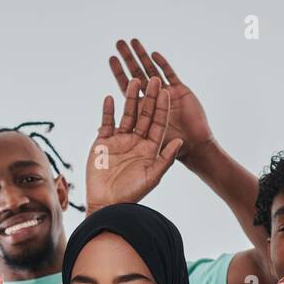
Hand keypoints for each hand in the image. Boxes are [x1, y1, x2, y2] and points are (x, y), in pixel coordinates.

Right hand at [86, 77, 182, 211]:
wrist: (107, 203)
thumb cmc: (132, 194)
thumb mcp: (153, 176)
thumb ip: (166, 158)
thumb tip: (180, 141)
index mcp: (150, 148)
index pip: (158, 124)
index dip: (162, 108)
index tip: (166, 92)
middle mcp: (136, 141)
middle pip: (144, 115)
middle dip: (149, 98)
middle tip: (153, 80)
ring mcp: (119, 140)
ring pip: (127, 115)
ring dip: (130, 98)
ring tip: (134, 81)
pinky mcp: (103, 142)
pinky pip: (107, 122)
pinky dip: (108, 110)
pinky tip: (111, 98)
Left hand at [109, 40, 211, 160]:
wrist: (195, 148)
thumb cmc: (168, 147)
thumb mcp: (139, 142)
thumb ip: (122, 135)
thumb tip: (97, 130)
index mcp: (142, 110)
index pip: (127, 88)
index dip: (120, 74)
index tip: (111, 58)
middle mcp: (153, 100)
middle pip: (137, 76)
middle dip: (129, 60)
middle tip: (119, 43)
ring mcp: (167, 93)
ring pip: (152, 71)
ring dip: (143, 57)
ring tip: (133, 41)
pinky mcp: (181, 91)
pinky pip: (170, 74)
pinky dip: (162, 64)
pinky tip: (153, 54)